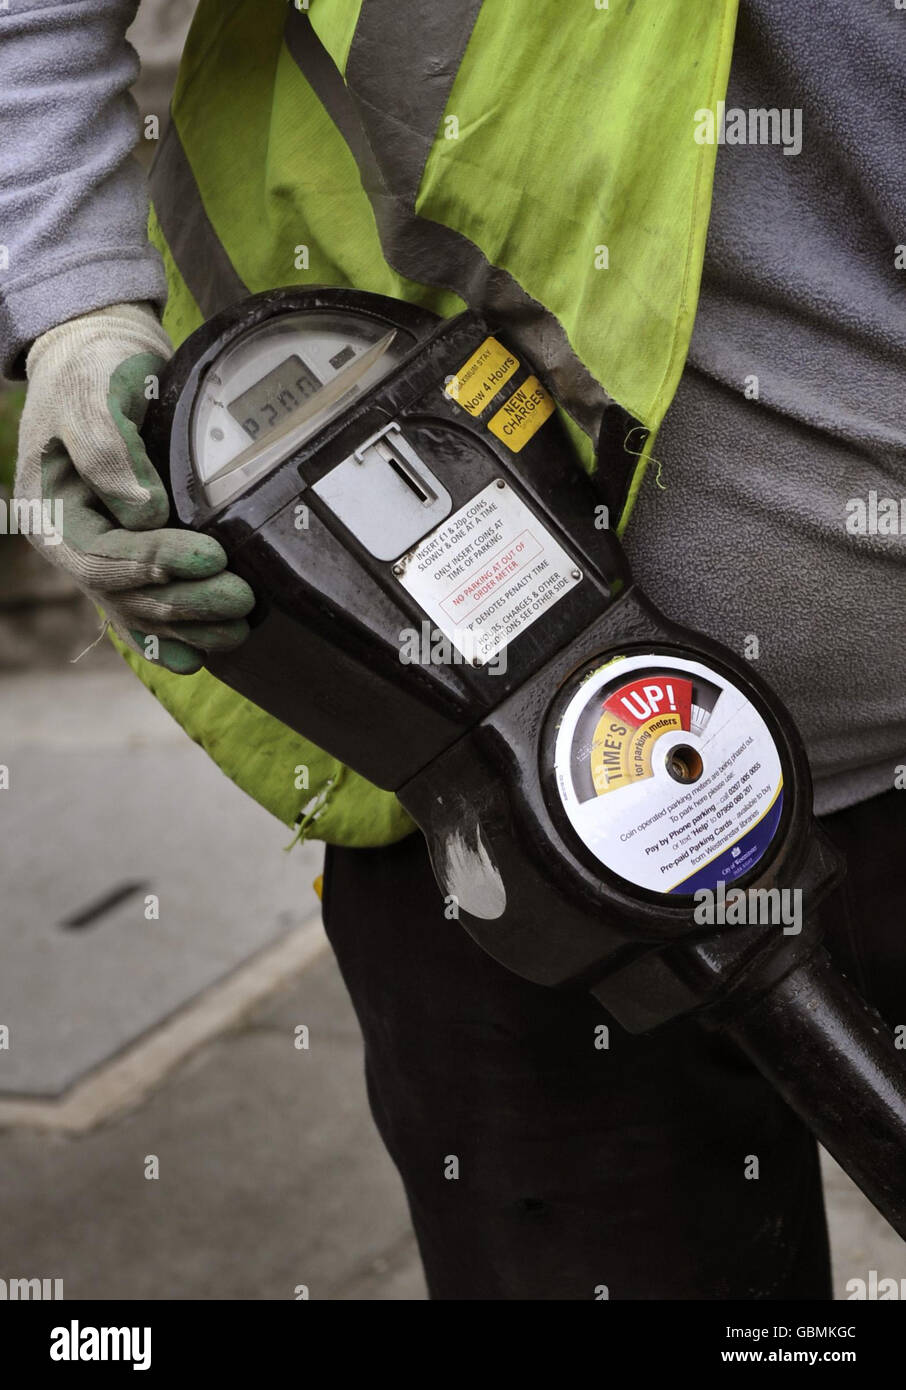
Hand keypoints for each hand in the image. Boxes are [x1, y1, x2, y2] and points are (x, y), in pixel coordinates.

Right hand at [14, 302, 253, 672]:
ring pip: (140, 608)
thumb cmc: (94, 372)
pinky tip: (198, 658)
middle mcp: (74, 543)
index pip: (101, 556)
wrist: (103, 360)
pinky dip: (169, 637)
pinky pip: (143, 610)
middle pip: (126, 593)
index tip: (213, 555)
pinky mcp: (129, 555)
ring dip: (189, 624)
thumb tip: (145, 512)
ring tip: (238, 629)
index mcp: (52, 512)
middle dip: (185, 602)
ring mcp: (101, 553)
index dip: (157, 563)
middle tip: (241, 600)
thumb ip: (110, 452)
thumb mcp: (94, 396)